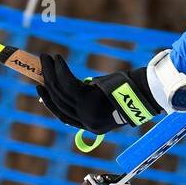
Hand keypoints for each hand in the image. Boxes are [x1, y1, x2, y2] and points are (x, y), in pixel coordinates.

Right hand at [35, 54, 161, 133]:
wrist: (145, 93)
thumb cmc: (128, 93)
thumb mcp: (107, 98)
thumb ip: (88, 96)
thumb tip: (68, 84)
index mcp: (91, 127)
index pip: (63, 116)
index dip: (50, 102)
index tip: (40, 88)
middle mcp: (86, 122)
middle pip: (58, 102)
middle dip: (46, 82)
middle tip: (41, 66)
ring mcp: (86, 112)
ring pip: (60, 91)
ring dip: (50, 72)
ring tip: (45, 57)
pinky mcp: (88, 99)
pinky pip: (68, 83)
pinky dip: (60, 70)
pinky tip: (57, 58)